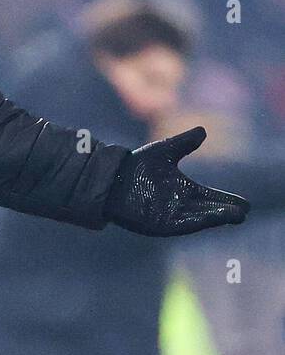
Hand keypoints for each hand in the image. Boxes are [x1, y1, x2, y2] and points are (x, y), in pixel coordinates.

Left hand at [103, 126, 249, 236]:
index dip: (227, 200)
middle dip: (225, 211)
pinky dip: (197, 222)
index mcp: (184, 190)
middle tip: (243, 212)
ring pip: (199, 219)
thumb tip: (203, 130)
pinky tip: (210, 219)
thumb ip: (184, 143)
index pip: (211, 197)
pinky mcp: (159, 224)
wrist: (110, 177)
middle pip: (209, 210)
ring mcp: (170, 215)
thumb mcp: (164, 151)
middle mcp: (180, 204)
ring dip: (215, 217)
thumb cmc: (135, 165)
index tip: (245, 204)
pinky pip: (182, 225)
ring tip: (235, 215)